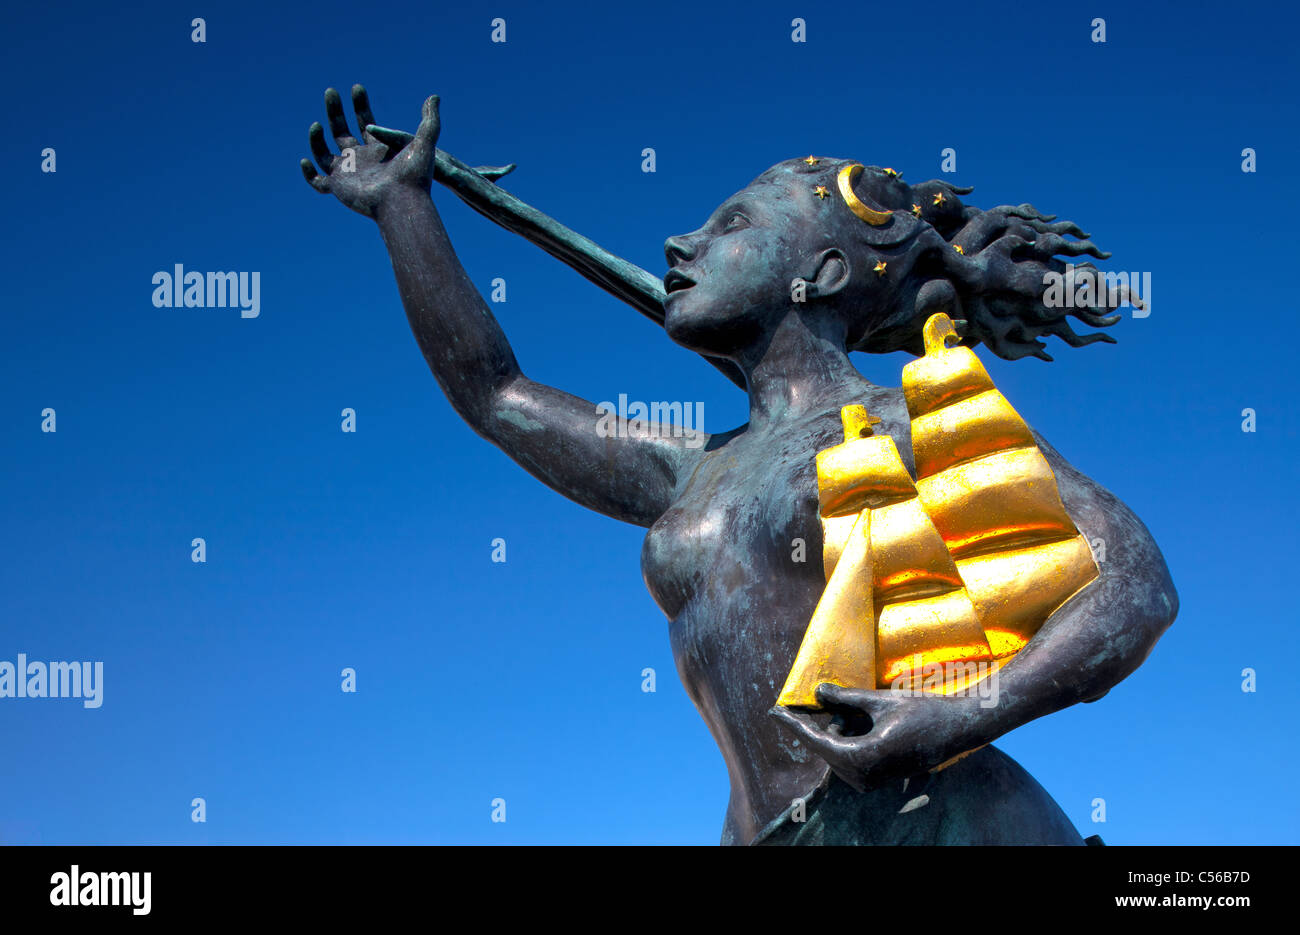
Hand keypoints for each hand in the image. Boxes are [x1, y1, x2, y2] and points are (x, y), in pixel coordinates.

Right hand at [299, 85, 439, 218]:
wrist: (403, 202)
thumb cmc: (414, 177)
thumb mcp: (425, 141)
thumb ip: (430, 119)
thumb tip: (435, 96)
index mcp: (378, 149)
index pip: (365, 122)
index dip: (360, 105)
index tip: (357, 88)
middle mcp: (361, 160)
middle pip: (341, 131)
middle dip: (335, 111)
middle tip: (331, 91)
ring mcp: (348, 174)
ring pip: (324, 154)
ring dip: (317, 138)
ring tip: (317, 123)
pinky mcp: (338, 187)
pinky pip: (317, 182)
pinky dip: (308, 173)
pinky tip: (305, 158)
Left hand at [770, 683, 982, 792]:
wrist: (958, 730)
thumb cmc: (922, 711)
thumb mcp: (880, 701)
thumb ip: (846, 698)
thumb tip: (817, 691)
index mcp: (862, 758)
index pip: (816, 741)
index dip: (793, 724)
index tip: (774, 712)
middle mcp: (863, 776)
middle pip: (826, 745)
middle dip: (826, 722)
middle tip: (834, 699)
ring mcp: (870, 782)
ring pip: (838, 751)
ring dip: (843, 729)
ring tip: (868, 713)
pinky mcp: (877, 779)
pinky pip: (850, 757)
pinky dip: (851, 738)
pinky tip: (867, 722)